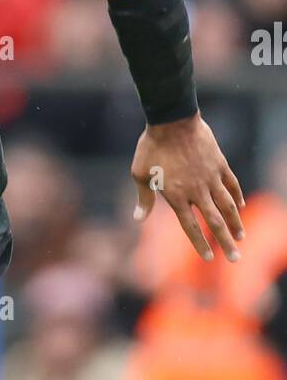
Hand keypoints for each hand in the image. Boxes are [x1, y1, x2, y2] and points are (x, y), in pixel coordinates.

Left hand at [130, 112, 245, 261]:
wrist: (171, 121)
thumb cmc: (151, 148)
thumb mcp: (140, 174)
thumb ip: (143, 199)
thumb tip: (138, 219)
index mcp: (176, 196)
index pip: (190, 227)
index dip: (200, 244)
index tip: (209, 258)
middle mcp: (196, 191)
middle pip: (214, 222)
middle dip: (226, 242)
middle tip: (235, 258)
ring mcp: (210, 177)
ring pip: (227, 205)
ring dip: (235, 222)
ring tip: (241, 237)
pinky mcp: (219, 164)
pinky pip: (231, 183)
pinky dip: (236, 196)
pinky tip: (239, 206)